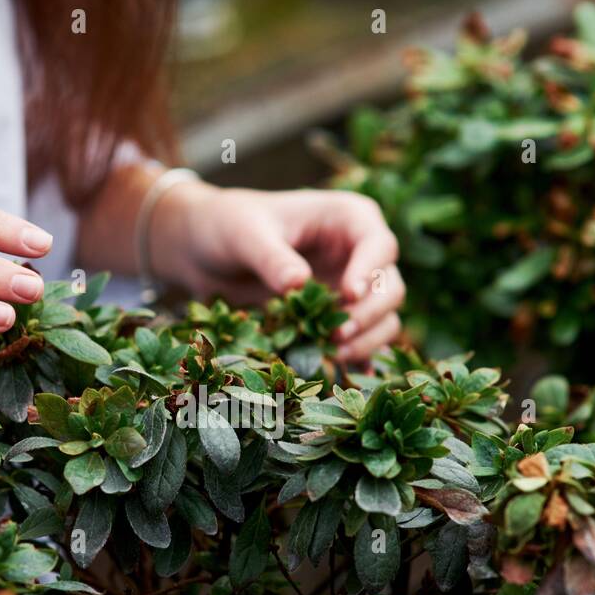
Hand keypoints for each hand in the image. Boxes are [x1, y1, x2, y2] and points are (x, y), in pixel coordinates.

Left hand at [152, 184, 403, 362]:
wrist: (204, 250)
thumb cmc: (228, 226)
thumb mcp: (245, 234)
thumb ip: (272, 258)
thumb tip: (299, 283)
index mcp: (348, 218)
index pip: (379, 244)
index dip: (370, 271)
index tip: (348, 295)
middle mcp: (358, 254)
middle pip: (390, 287)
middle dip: (369, 314)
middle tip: (336, 336)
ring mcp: (349, 288)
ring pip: (383, 319)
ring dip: (366, 341)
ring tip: (333, 354)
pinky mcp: (335, 318)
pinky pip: (361, 342)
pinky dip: (356, 359)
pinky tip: (342, 376)